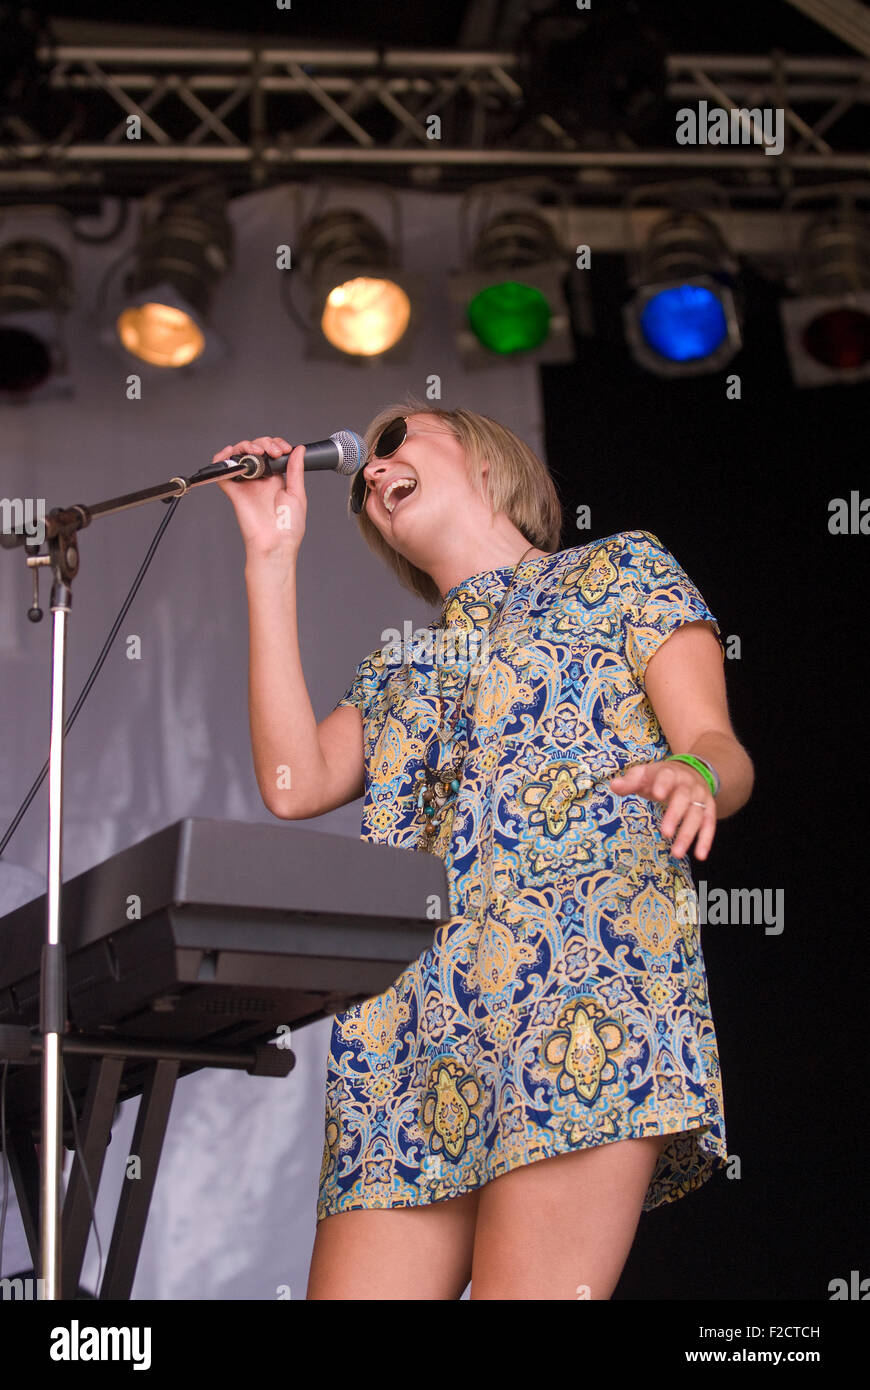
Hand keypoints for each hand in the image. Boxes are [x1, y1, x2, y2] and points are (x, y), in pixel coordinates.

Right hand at [213, 435, 306, 564]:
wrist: (276, 544)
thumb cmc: (288, 527)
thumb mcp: (297, 493)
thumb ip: (295, 469)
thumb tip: (299, 450)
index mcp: (275, 479)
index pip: (270, 452)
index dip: (275, 444)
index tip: (284, 449)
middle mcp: (259, 480)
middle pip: (254, 450)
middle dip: (264, 443)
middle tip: (274, 451)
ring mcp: (245, 484)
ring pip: (239, 456)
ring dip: (246, 445)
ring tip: (257, 451)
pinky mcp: (233, 491)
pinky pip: (222, 471)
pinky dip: (222, 458)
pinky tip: (230, 452)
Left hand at [608, 759, 715, 859]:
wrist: (690, 771)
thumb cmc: (659, 777)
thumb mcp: (643, 774)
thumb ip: (629, 781)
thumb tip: (614, 785)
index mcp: (670, 772)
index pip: (667, 776)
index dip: (663, 784)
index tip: (657, 794)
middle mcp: (688, 784)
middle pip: (683, 798)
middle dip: (675, 815)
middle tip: (665, 833)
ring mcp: (701, 797)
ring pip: (697, 815)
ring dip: (688, 834)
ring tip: (677, 853)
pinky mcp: (709, 809)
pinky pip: (709, 825)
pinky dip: (705, 840)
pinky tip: (700, 855)